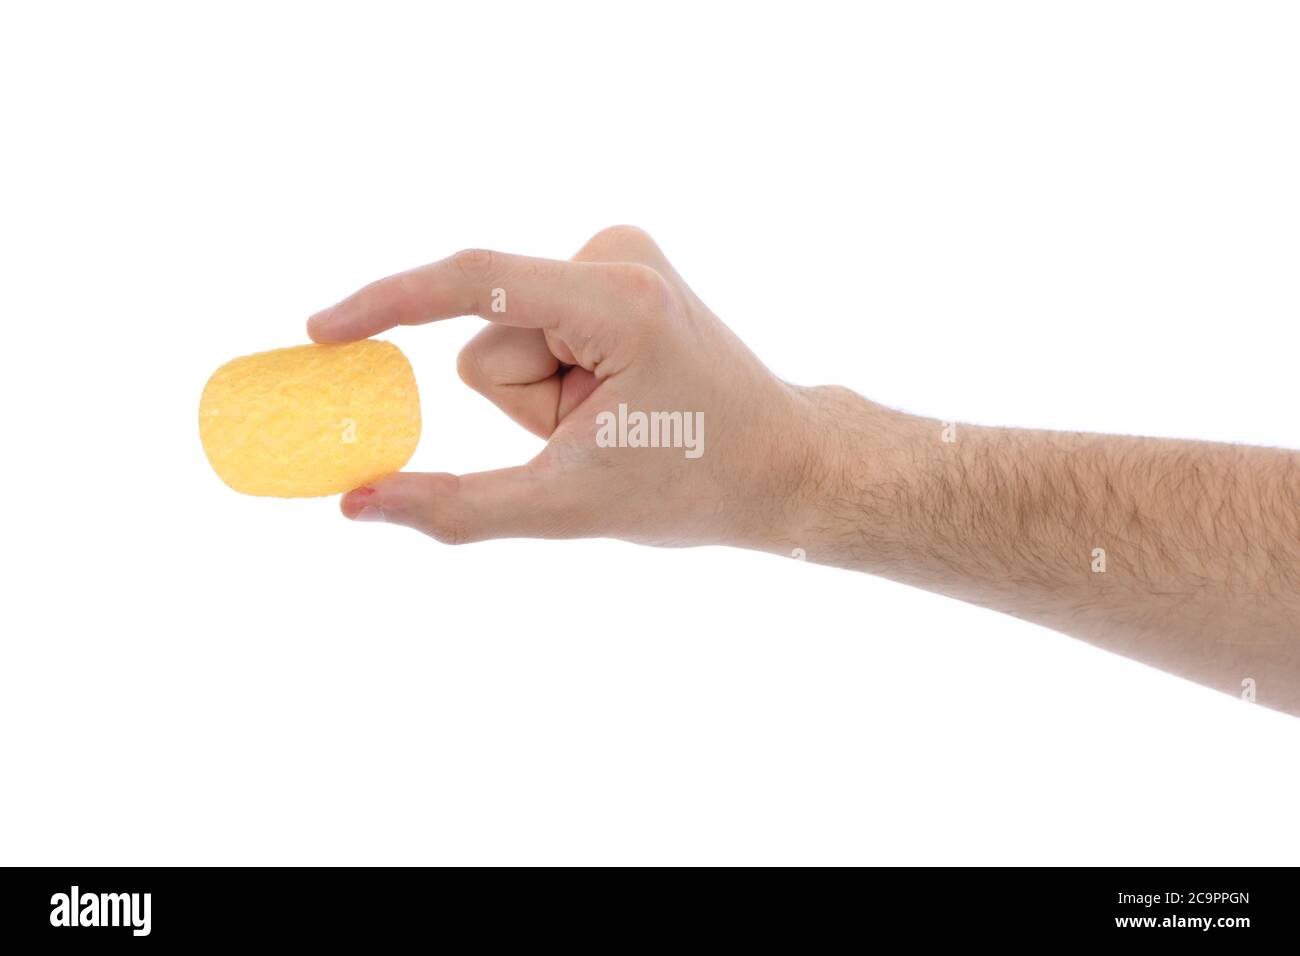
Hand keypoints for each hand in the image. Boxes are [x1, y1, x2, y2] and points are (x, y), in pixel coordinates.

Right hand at [308, 226, 820, 548]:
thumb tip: (356, 504)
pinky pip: (535, 326)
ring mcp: (620, 256)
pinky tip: (621, 393)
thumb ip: (456, 508)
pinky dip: (559, 375)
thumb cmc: (692, 487)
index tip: (323, 332)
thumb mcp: (567, 507)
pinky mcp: (616, 268)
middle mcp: (618, 255)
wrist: (777, 465)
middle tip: (602, 433)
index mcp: (616, 301)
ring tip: (617, 416)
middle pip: (490, 336)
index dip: (387, 303)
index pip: (470, 280)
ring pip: (509, 336)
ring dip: (545, 395)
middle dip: (525, 403)